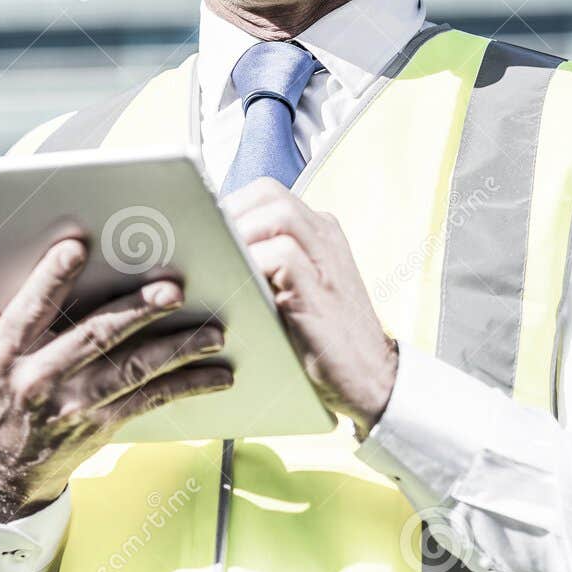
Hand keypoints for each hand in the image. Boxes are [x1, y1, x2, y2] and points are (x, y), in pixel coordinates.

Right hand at [0, 237, 233, 523]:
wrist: (0, 467)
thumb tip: (18, 251)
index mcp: (5, 350)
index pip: (30, 308)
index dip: (51, 277)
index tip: (77, 246)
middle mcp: (40, 377)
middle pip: (93, 337)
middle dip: (135, 311)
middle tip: (172, 290)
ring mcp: (74, 404)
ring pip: (132, 370)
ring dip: (176, 350)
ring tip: (213, 333)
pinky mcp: (102, 423)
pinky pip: (150, 400)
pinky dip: (187, 386)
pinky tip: (219, 375)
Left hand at [223, 178, 398, 438]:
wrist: (369, 377)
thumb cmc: (319, 337)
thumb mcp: (291, 290)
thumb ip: (264, 264)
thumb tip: (205, 251)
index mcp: (317, 232)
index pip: (266, 194)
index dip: (231, 206)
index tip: (201, 230)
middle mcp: (325, 237)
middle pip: (269, 195)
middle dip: (230, 214)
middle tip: (202, 244)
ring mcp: (327, 259)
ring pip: (278, 214)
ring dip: (240, 234)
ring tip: (214, 260)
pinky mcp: (320, 288)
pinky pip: (284, 254)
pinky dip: (253, 262)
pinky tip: (234, 283)